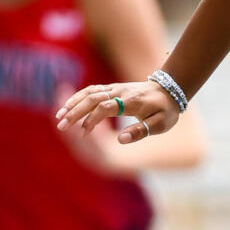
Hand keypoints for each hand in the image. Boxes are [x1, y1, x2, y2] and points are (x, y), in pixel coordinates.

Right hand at [55, 80, 178, 143]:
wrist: (170, 90)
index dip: (92, 120)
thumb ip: (141, 131)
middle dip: (75, 111)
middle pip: (93, 98)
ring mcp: (115, 88)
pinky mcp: (112, 89)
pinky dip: (78, 97)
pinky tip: (68, 106)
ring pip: (89, 92)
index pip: (105, 108)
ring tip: (59, 116)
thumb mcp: (161, 124)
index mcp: (131, 102)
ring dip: (73, 103)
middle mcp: (120, 92)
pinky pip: (92, 90)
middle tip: (61, 125)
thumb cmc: (166, 111)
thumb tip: (121, 140)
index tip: (83, 133)